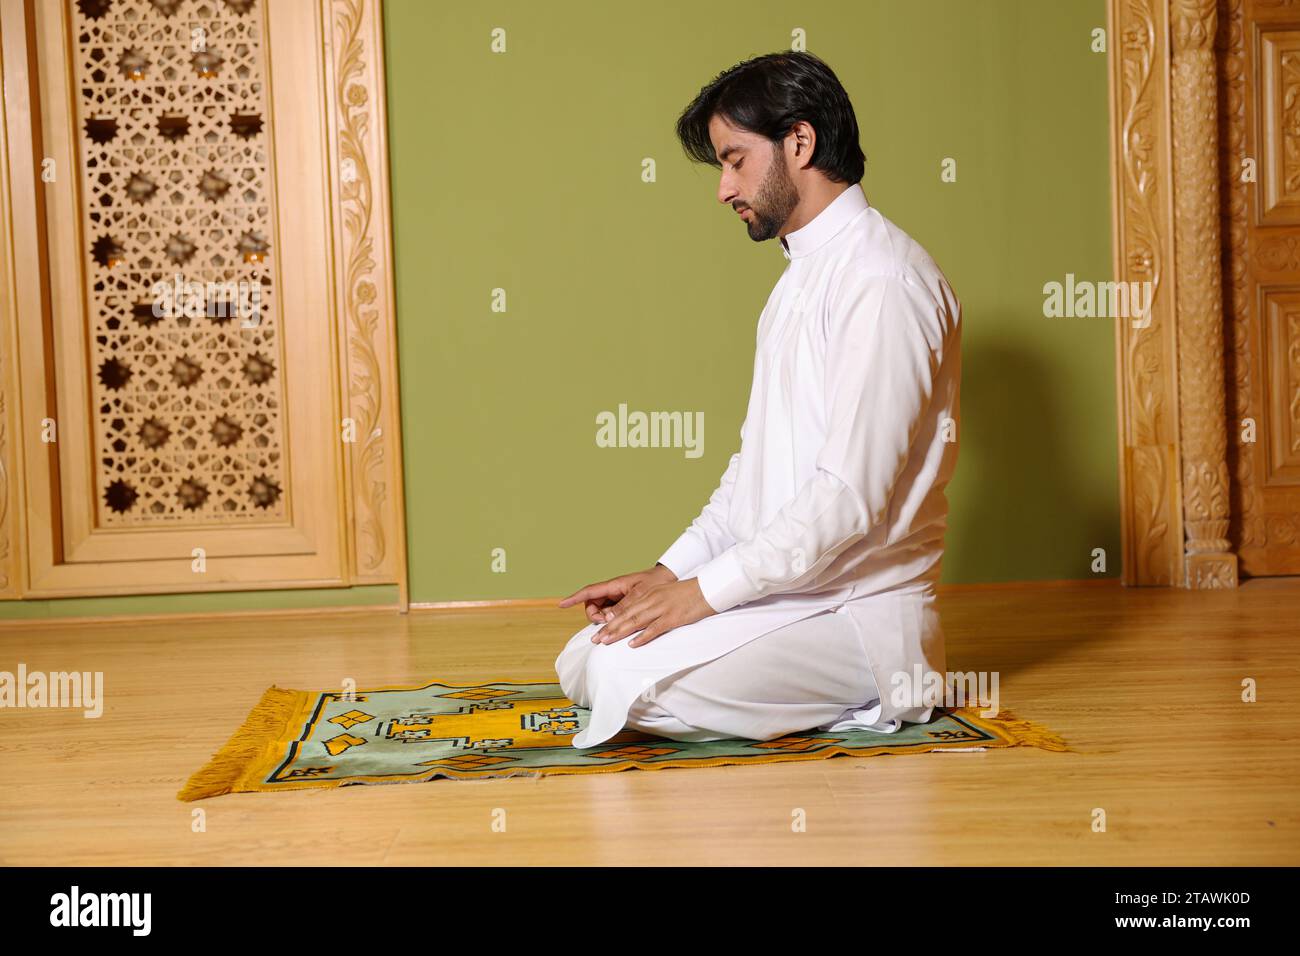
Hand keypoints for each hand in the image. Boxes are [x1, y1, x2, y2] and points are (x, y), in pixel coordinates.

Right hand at [558, 564, 677, 624]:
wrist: (670, 579)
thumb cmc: (656, 583)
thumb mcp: (641, 595)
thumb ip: (625, 606)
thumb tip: (608, 618)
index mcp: (615, 585)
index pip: (589, 591)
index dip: (574, 598)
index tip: (561, 604)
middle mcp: (613, 592)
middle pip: (592, 604)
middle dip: (594, 615)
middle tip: (605, 622)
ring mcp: (618, 599)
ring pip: (601, 611)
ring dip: (603, 620)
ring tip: (614, 624)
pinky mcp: (624, 605)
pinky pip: (611, 614)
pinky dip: (612, 621)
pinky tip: (619, 626)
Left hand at [593, 577, 716, 647]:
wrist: (708, 588)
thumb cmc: (689, 593)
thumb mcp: (666, 594)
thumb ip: (652, 604)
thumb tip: (641, 618)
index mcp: (649, 594)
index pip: (626, 608)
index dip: (611, 619)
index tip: (599, 629)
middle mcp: (652, 600)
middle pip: (626, 615)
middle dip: (609, 628)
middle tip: (595, 639)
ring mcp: (662, 608)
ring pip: (635, 621)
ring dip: (619, 632)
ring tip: (606, 641)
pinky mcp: (672, 617)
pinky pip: (654, 629)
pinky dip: (642, 637)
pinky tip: (632, 644)